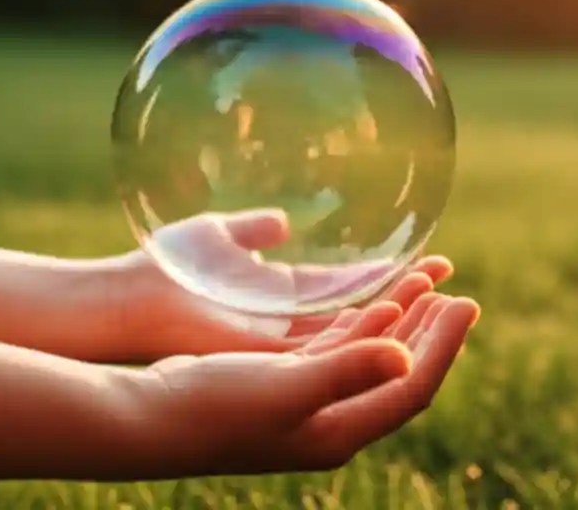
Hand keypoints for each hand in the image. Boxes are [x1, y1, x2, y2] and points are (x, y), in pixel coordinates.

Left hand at [99, 209, 452, 360]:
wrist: (124, 302)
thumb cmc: (162, 268)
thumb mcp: (218, 236)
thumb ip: (253, 232)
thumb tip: (280, 220)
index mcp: (280, 302)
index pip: (349, 293)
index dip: (391, 281)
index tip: (432, 263)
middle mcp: (288, 328)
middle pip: (364, 317)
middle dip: (411, 300)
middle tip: (454, 280)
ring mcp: (281, 347)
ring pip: (356, 337)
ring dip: (401, 317)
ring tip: (445, 297)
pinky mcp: (270, 358)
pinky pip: (330, 347)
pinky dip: (368, 331)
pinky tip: (401, 313)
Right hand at [118, 292, 479, 477]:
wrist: (148, 420)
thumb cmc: (212, 406)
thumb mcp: (284, 387)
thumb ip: (346, 371)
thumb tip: (404, 355)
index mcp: (339, 431)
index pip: (411, 387)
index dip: (444, 346)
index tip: (467, 302)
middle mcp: (331, 424)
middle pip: (399, 378)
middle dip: (432, 336)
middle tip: (460, 296)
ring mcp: (307, 409)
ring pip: (370, 363)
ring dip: (401, 325)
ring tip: (430, 290)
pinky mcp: (283, 390)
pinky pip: (338, 356)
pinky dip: (361, 329)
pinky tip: (375, 305)